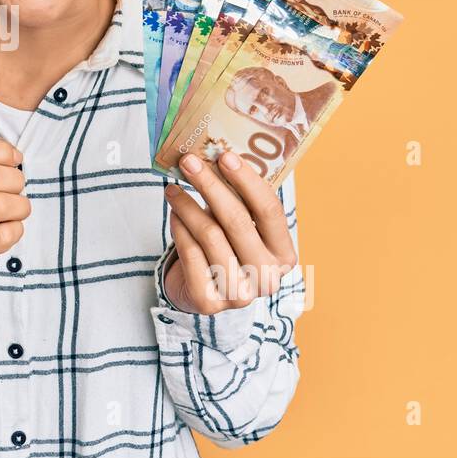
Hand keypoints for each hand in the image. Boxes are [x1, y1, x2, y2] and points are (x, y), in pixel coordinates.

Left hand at [162, 150, 296, 314]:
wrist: (202, 292)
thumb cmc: (227, 249)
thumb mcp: (242, 227)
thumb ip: (239, 200)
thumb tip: (214, 156)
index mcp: (284, 255)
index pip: (269, 210)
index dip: (247, 181)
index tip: (224, 155)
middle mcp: (268, 278)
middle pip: (237, 221)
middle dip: (209, 185)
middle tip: (188, 162)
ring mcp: (239, 294)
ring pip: (210, 235)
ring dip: (187, 206)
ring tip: (173, 189)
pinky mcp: (208, 301)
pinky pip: (190, 252)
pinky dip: (178, 227)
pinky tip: (174, 214)